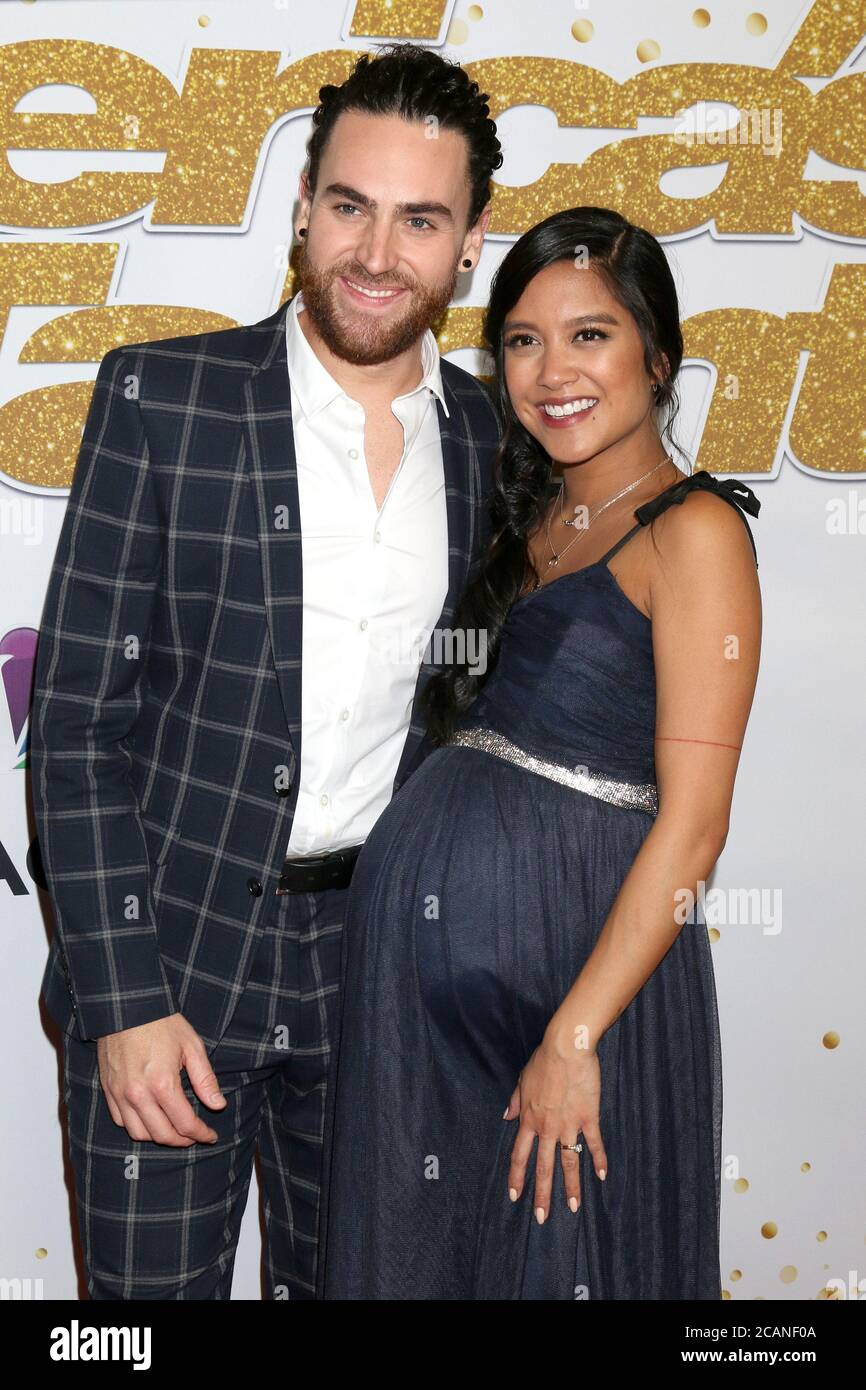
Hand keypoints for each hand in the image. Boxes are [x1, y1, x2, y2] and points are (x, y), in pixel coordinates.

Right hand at [96, 1012, 226, 1145]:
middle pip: (162, 1135)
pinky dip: (137, 1126)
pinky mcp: (108, 1090)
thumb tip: (218, 1105)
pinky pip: (121, 1121)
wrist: (127, 1006)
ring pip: (139, 1134)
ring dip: (158, 1136)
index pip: (185, 1124)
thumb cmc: (162, 1023)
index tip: (211, 1135)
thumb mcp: (192, 1046)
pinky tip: (150, 1118)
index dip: (201, 1134)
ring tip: (173, 1129)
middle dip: (182, 1140)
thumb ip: (205, 1079)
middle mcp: (138, 1094)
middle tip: (195, 1135)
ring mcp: (120, 1094)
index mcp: (162, 1083)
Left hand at [503, 1030, 607, 1222]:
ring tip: (574, 1209)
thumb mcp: (522, 1080)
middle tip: (542, 1218)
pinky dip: (599, 1160)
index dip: (516, 1176)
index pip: (519, 1155)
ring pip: (568, 1162)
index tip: (514, 1196)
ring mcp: (568, 1124)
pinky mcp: (587, 1117)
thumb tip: (505, 1116)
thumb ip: (515, 1101)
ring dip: (571, 1187)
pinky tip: (603, 1176)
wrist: (565, 1049)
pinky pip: (593, 1143)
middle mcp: (546, 1127)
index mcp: (528, 1118)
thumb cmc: (543, 1060)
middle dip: (542, 1194)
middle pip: (543, 1167)